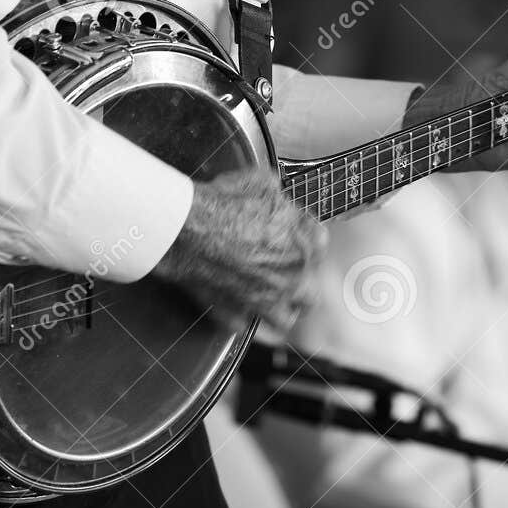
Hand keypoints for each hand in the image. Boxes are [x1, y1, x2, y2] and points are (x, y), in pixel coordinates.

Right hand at [154, 168, 324, 335]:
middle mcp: (290, 278)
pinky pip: (247, 326)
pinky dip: (244, 318)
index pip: (320, 245)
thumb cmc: (222, 204)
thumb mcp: (260, 182)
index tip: (294, 233)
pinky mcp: (235, 315)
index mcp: (303, 244)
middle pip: (311, 291)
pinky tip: (239, 306)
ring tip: (271, 300)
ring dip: (281, 310)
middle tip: (288, 271)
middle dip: (302, 281)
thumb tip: (276, 192)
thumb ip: (278, 194)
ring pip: (285, 319)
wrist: (188, 229)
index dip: (306, 238)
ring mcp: (264, 301)